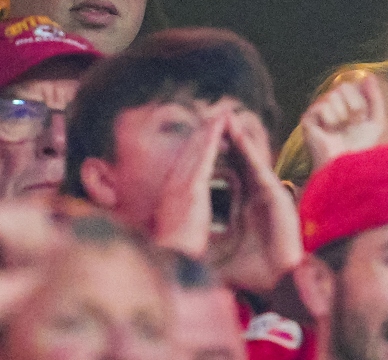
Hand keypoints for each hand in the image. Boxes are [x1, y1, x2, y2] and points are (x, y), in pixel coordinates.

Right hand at [150, 104, 230, 257]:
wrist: (169, 273)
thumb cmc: (173, 260)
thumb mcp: (176, 237)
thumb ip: (179, 222)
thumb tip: (182, 218)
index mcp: (170, 201)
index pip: (184, 169)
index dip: (195, 151)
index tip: (206, 137)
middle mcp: (171, 191)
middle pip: (187, 155)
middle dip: (201, 135)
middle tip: (214, 116)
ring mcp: (178, 190)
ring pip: (193, 153)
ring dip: (205, 132)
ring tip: (218, 115)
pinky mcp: (190, 193)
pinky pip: (201, 161)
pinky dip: (208, 142)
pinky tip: (217, 128)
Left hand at [216, 111, 303, 292]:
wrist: (277, 285)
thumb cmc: (251, 273)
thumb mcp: (219, 252)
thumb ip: (205, 240)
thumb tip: (176, 245)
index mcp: (244, 205)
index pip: (227, 173)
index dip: (215, 155)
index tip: (198, 138)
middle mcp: (257, 196)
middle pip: (238, 160)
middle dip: (225, 138)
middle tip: (212, 114)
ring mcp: (268, 194)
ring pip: (249, 159)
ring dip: (237, 136)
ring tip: (223, 116)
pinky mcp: (277, 196)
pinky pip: (259, 168)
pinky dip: (249, 150)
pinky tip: (237, 135)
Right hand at [301, 74, 386, 171]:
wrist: (347, 168)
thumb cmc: (361, 148)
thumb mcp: (375, 122)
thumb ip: (375, 99)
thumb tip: (369, 76)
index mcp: (344, 104)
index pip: (351, 86)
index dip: (360, 103)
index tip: (360, 121)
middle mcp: (329, 105)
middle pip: (343, 87)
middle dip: (353, 107)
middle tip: (351, 125)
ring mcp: (317, 112)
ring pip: (332, 96)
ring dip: (342, 116)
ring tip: (340, 130)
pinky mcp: (307, 120)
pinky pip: (322, 106)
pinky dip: (331, 120)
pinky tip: (329, 132)